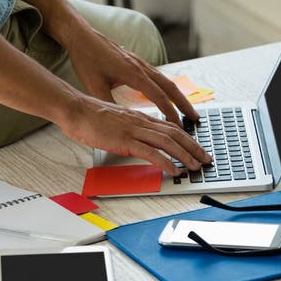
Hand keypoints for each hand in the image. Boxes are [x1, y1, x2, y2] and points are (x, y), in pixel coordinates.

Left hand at [62, 23, 198, 126]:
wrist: (82, 35)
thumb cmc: (87, 59)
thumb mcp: (94, 85)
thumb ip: (108, 104)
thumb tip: (118, 123)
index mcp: (134, 73)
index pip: (159, 96)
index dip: (170, 113)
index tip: (180, 127)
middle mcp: (141, 66)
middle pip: (170, 86)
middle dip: (184, 103)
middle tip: (196, 118)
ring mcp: (140, 62)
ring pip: (165, 80)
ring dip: (177, 95)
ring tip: (186, 109)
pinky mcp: (135, 60)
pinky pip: (157, 75)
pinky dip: (166, 87)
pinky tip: (165, 94)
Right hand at [62, 94, 210, 175]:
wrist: (76, 110)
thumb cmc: (90, 116)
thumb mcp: (115, 121)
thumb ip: (129, 128)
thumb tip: (138, 140)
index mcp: (140, 117)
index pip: (170, 127)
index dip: (187, 138)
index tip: (197, 148)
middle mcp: (141, 122)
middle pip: (175, 133)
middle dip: (193, 147)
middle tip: (205, 159)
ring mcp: (134, 130)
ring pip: (168, 142)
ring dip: (185, 155)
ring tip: (195, 167)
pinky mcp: (125, 140)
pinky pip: (151, 152)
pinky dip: (166, 162)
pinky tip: (174, 171)